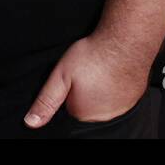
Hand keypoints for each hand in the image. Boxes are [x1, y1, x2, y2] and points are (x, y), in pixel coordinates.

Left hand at [23, 34, 150, 127]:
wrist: (125, 43)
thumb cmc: (93, 56)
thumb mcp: (60, 75)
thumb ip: (46, 100)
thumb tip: (31, 122)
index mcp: (81, 112)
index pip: (68, 106)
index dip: (68, 88)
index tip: (73, 75)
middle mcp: (102, 116)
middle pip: (86, 106)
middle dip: (84, 91)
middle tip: (87, 71)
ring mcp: (121, 109)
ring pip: (103, 102)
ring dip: (100, 90)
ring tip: (100, 71)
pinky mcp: (134, 100)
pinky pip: (120, 98)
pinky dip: (115, 88)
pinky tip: (112, 73)